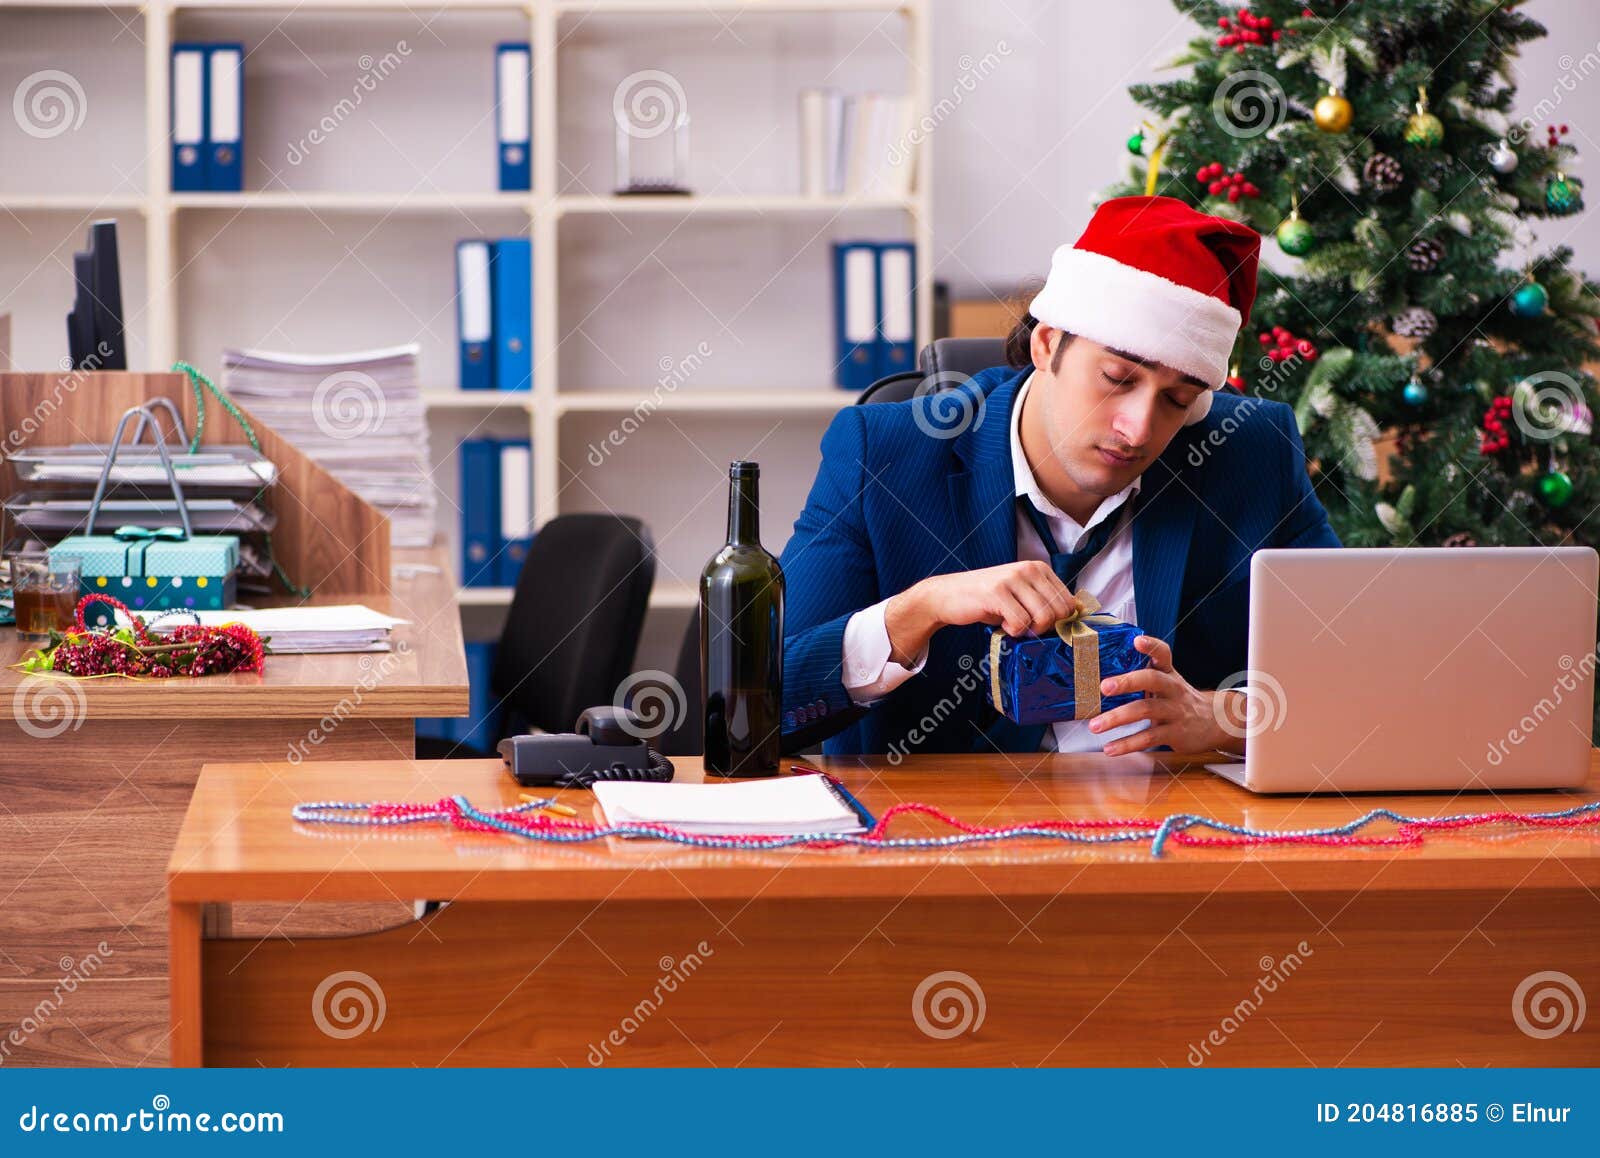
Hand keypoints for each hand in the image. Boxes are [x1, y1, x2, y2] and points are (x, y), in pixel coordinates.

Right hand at [884, 561, 1077, 665]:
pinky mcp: (997, 592)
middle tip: (1023, 626)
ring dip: (1027, 630)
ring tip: (1010, 622)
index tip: (1036, 623)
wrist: (947, 596)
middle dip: (1043, 628)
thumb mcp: (1022, 596)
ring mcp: (1012, 578)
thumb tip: (1081, 611)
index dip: (1057, 622)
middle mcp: (1028, 569)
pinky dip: (1011, 631)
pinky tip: (1000, 623)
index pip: (1069, 603)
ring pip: (1042, 618)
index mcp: (1039, 568)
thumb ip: (1047, 601)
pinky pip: (1020, 623)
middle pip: (1059, 612)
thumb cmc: (988, 600)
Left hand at [1087, 636, 1246, 755]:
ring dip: (1117, 718)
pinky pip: (1149, 738)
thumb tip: (1101, 676)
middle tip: (1104, 687)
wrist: (1215, 722)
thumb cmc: (1179, 700)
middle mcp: (1173, 689)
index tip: (1137, 640)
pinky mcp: (1175, 733)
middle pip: (1152, 680)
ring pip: (1146, 710)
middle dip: (1127, 682)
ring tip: (1095, 725)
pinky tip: (1110, 748)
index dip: (1152, 646)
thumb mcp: (1167, 683)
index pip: (1163, 654)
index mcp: (1168, 673)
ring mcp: (1175, 711)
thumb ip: (1142, 677)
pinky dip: (1127, 744)